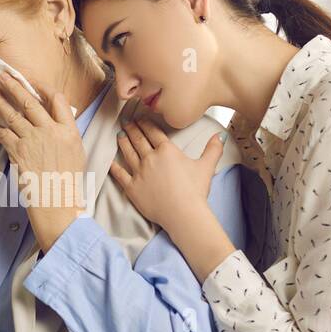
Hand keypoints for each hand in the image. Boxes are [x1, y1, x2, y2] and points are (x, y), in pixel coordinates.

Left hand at [0, 72, 86, 250]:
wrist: (56, 201)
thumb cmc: (67, 180)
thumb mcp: (76, 152)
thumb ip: (66, 132)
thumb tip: (54, 119)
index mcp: (68, 130)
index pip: (57, 99)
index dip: (43, 88)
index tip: (34, 83)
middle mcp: (50, 132)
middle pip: (30, 101)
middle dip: (15, 86)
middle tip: (3, 76)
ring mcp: (33, 141)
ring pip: (13, 115)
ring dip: (1, 103)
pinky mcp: (18, 153)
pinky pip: (4, 135)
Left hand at [108, 119, 222, 235]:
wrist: (183, 214)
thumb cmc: (195, 191)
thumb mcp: (206, 167)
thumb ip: (213, 149)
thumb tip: (220, 135)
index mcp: (167, 151)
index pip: (153, 132)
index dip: (145, 124)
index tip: (140, 118)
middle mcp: (150, 158)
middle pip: (139, 140)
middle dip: (132, 129)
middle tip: (127, 122)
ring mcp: (139, 173)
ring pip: (128, 153)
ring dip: (123, 142)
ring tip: (119, 135)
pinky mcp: (132, 188)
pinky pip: (120, 175)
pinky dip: (114, 167)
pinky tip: (110, 161)